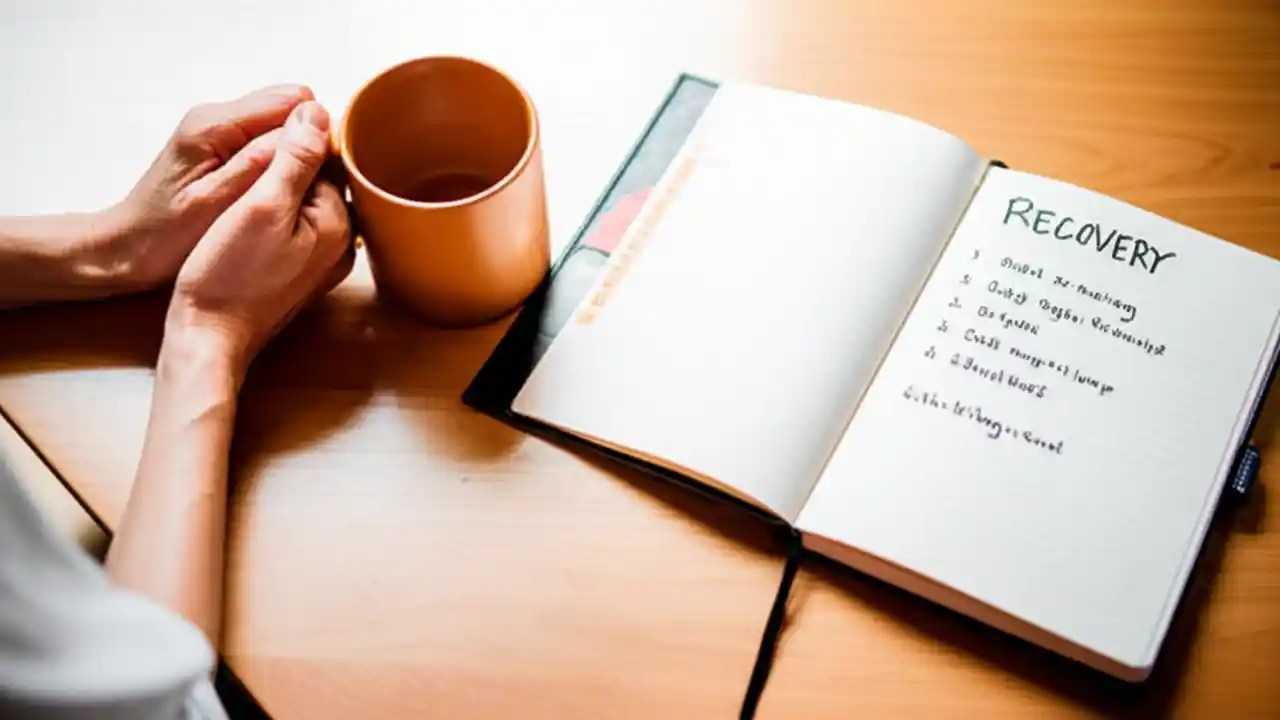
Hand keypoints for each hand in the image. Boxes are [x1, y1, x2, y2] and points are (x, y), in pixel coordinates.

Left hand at [109, 84, 314, 289]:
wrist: (127, 250)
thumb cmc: (167, 235)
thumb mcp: (218, 202)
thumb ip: (261, 160)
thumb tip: (307, 125)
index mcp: (214, 125)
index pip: (291, 101)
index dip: (316, 133)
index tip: (323, 175)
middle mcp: (217, 117)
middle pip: (289, 108)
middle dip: (307, 144)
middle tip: (308, 190)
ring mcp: (218, 131)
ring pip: (281, 126)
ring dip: (295, 156)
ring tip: (293, 195)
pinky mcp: (221, 147)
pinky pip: (267, 142)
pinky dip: (281, 164)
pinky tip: (277, 194)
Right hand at [164, 101, 353, 380]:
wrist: (209, 336)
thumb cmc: (227, 275)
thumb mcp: (259, 205)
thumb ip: (295, 158)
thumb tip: (319, 111)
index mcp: (339, 224)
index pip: (328, 160)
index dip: (291, 144)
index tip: (256, 152)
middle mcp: (341, 245)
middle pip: (320, 181)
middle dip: (285, 168)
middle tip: (242, 178)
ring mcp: (323, 262)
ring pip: (305, 204)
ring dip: (276, 191)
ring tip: (239, 201)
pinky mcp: (300, 273)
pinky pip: (294, 228)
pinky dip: (273, 217)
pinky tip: (244, 223)